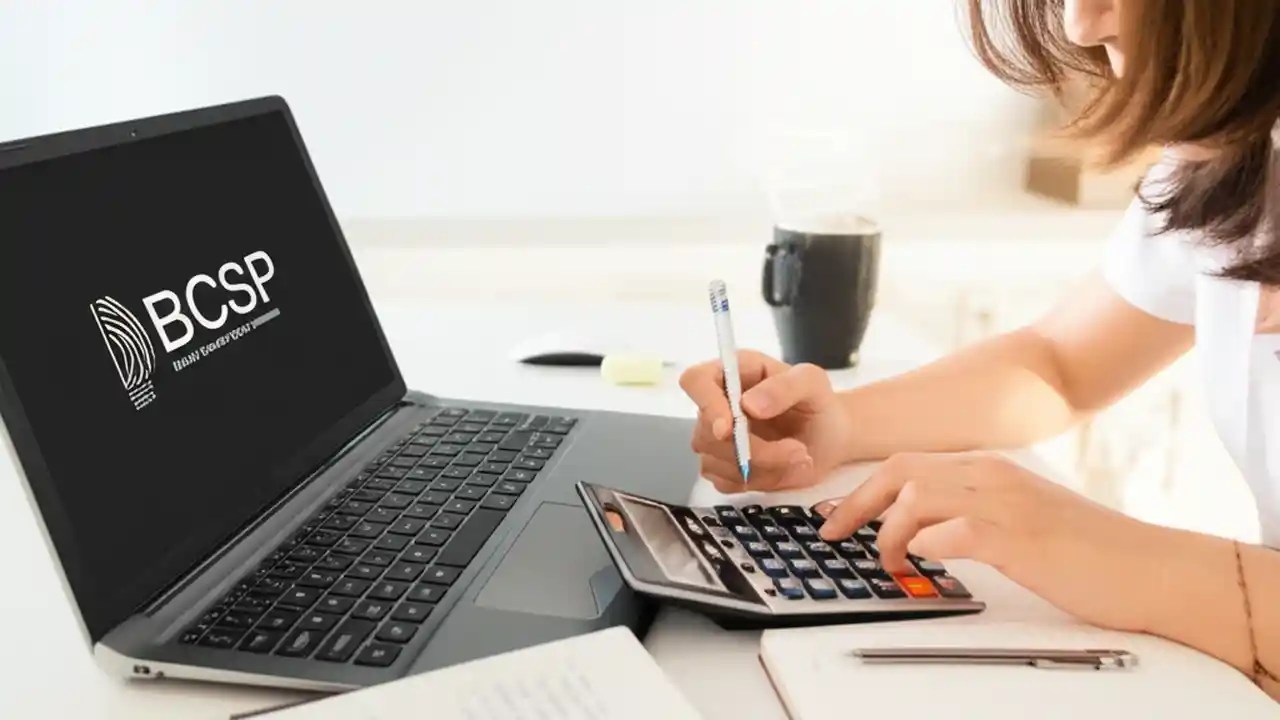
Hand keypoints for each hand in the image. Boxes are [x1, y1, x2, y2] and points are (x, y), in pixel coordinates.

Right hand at [679, 350, 854, 493]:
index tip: (728, 429)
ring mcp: (716, 439)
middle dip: (753, 449)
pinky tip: (784, 469)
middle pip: (706, 432)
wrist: (830, 438)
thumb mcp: (812, 383)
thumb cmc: (818, 402)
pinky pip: (725, 482)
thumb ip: (784, 387)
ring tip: (800, 457)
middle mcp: (717, 404)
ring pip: (714, 462)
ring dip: (762, 467)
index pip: (696, 381)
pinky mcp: (724, 468)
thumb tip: (748, 405)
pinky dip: (759, 481)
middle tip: (798, 451)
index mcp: (733, 372)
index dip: (705, 404)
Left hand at [815, 452, 1163, 631]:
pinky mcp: (1020, 536)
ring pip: (916, 496)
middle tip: (833, 534)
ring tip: (887, 563)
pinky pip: (955, 530)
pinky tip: (926, 560)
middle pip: (899, 473)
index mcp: (989, 470)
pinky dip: (928, 544)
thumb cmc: (1087, 552)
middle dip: (855, 503)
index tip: (836, 516)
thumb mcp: (1020, 521)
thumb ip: (971, 516)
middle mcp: (992, 476)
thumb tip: (920, 535)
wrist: (1151, 567)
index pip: (906, 466)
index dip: (863, 490)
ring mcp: (1005, 503)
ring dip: (888, 532)